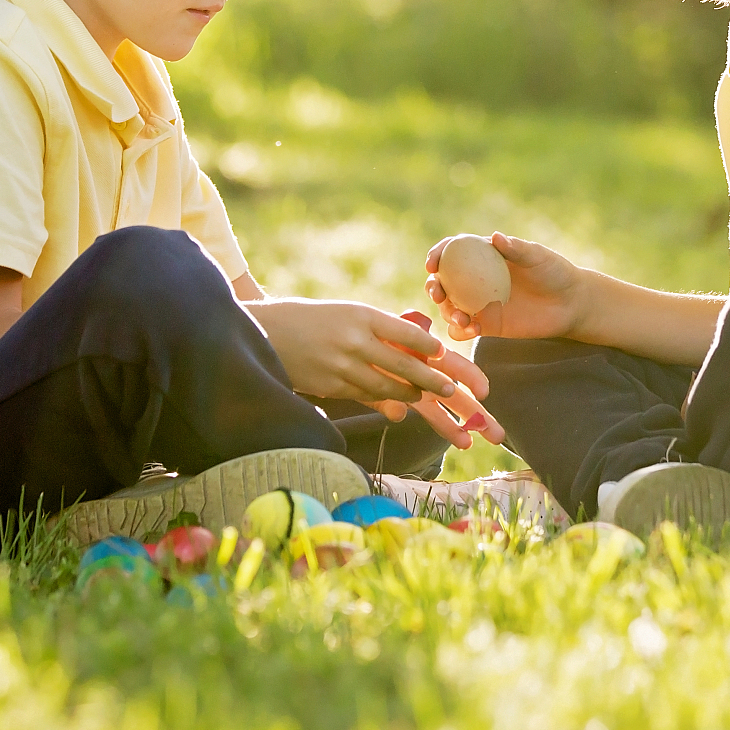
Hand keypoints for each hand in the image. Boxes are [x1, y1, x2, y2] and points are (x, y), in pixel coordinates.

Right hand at [251, 299, 496, 445]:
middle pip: (409, 366)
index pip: (410, 335)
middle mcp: (357, 340)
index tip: (457, 363)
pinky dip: (387, 402)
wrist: (263, 331)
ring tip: (444, 413)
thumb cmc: (312, 321)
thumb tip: (411, 348)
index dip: (437, 352)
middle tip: (466, 396)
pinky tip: (402, 410)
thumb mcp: (347, 318)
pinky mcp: (331, 385)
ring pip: (391, 387)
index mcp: (364, 316)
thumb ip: (380, 335)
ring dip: (420, 401)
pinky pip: (367, 396)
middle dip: (442, 385)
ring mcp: (344, 365)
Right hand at [425, 231, 585, 341]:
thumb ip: (516, 249)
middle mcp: (475, 280)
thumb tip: (495, 237)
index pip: (452, 252)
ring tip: (462, 318)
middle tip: (438, 294)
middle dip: (433, 287)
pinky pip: (464, 330)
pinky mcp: (487, 325)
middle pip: (443, 282)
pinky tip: (472, 330)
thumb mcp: (538, 257)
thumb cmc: (555, 272)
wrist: (570, 304)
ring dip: (447, 313)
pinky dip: (461, 331)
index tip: (432, 264)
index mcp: (483, 256)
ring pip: (450, 308)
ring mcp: (479, 304)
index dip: (437, 255)